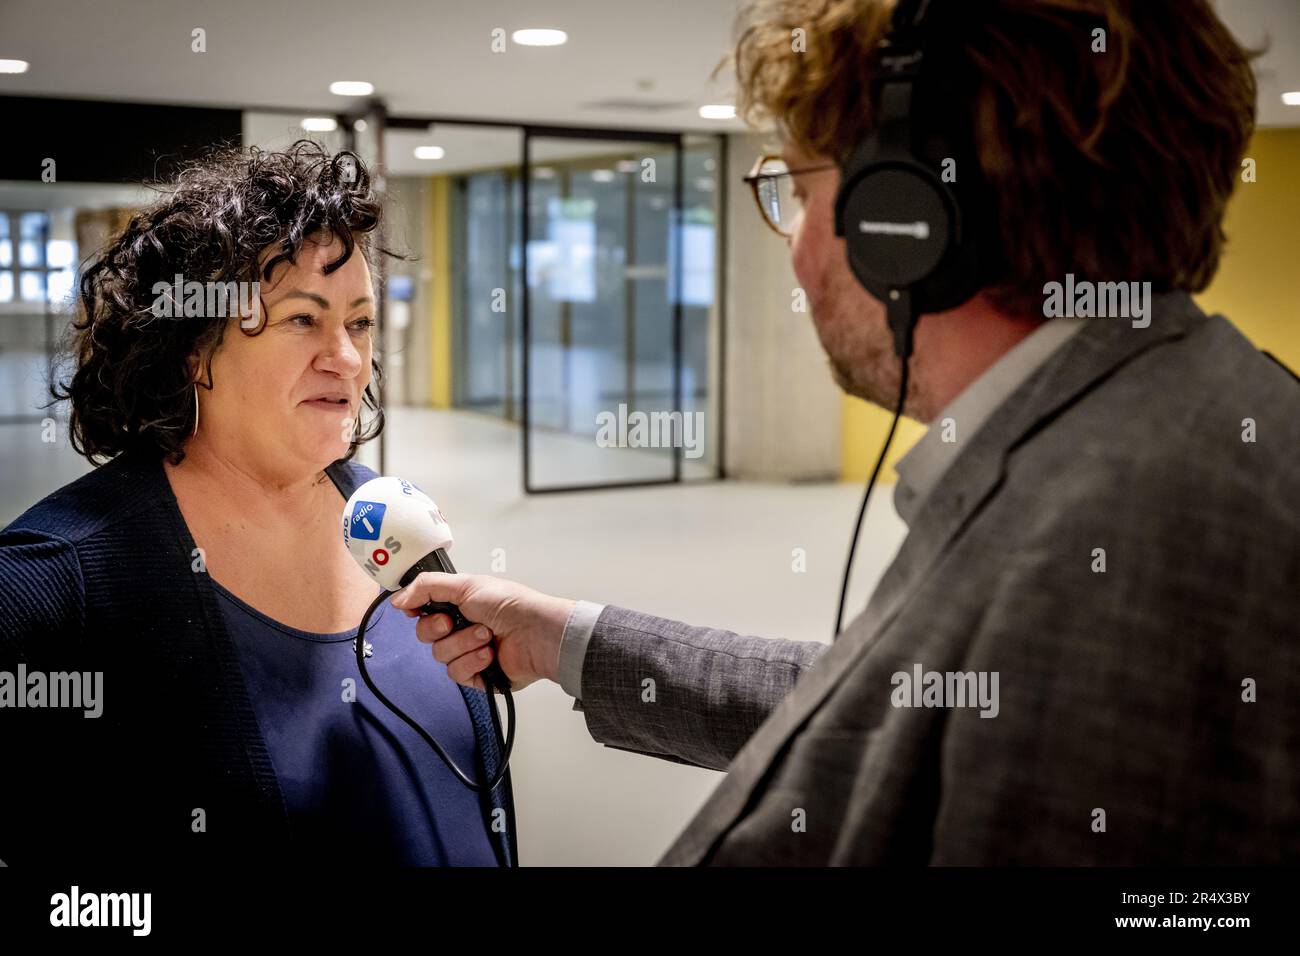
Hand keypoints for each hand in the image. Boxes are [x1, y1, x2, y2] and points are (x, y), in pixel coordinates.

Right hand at [391, 572, 576, 692]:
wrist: (536, 633)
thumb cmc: (509, 604)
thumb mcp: (466, 585)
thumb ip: (428, 587)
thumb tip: (397, 599)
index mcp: (459, 605)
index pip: (423, 610)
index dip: (416, 611)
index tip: (414, 610)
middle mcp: (461, 628)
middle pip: (426, 634)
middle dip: (440, 628)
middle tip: (457, 622)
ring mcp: (469, 653)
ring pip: (440, 655)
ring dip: (463, 643)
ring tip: (487, 636)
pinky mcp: (477, 676)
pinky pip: (457, 673)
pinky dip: (473, 662)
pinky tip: (490, 654)